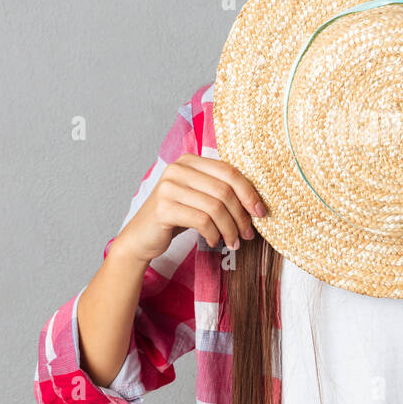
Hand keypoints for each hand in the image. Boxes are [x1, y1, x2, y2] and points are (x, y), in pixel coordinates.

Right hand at [117, 153, 266, 262]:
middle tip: (248, 234)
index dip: (249, 192)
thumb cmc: (177, 217)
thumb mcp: (199, 198)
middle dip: (241, 215)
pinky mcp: (163, 208)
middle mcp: (177, 168)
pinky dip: (214, 234)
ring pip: (215, 207)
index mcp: (190, 160)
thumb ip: (220, 191)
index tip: (261, 213)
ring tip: (233, 242)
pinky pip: (202, 221)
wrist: (142, 237)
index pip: (229, 171)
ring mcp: (168, 187)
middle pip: (224, 190)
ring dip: (230, 229)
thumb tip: (257, 205)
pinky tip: (213, 241)